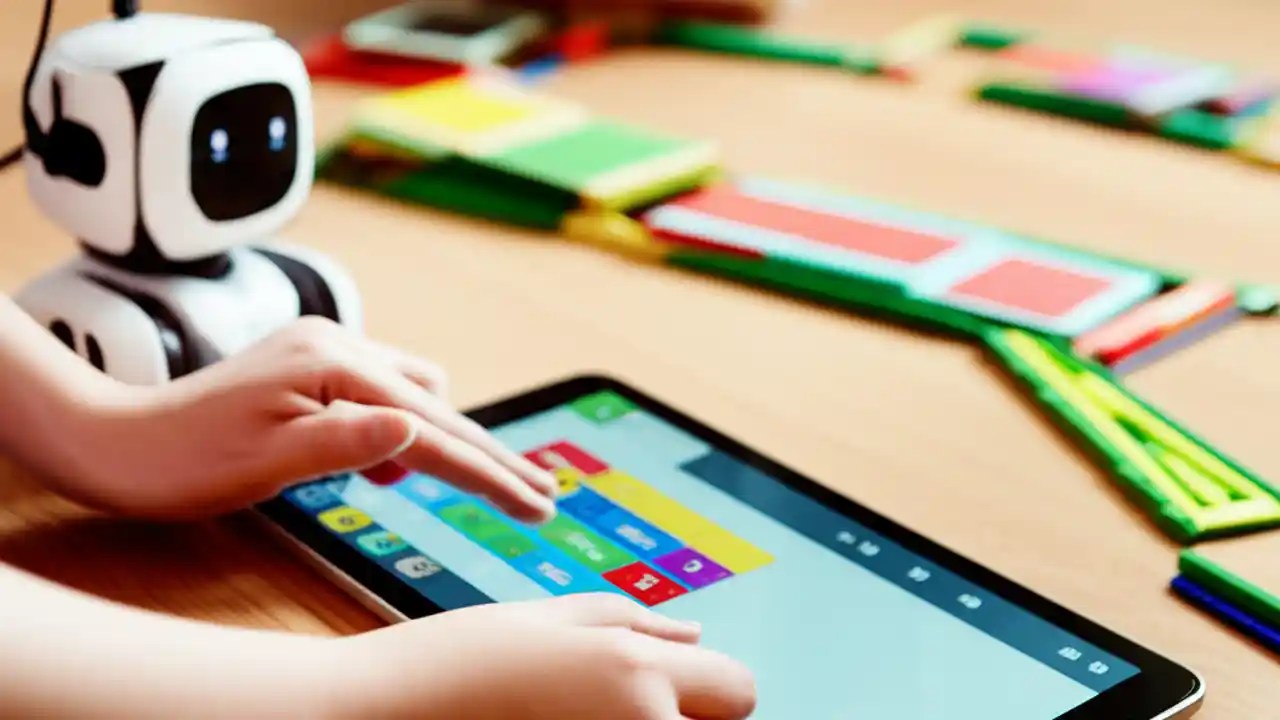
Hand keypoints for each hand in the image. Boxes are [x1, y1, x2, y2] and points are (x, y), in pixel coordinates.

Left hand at [55, 317, 556, 519]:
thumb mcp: (263, 461)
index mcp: (331, 366)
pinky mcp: (315, 366)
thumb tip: (416, 429)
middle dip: (491, 455)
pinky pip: (385, 391)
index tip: (536, 502)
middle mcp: (338, 345)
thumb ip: (344, 443)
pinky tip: (393, 461)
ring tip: (482, 483)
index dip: (487, 471)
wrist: (119, 439)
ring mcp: (326, 351)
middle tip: (545, 494)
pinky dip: (405, 427)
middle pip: (438, 407)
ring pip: (418, 392)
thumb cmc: (183, 460)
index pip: (429, 429)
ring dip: (447, 438)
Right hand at [329, 594, 756, 719]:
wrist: (379, 714)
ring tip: (576, 717)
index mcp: (635, 673)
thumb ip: (632, 624)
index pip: (740, 691)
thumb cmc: (457, 659)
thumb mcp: (546, 618)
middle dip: (686, 717)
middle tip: (612, 707)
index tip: (676, 691)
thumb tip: (695, 634)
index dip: (712, 688)